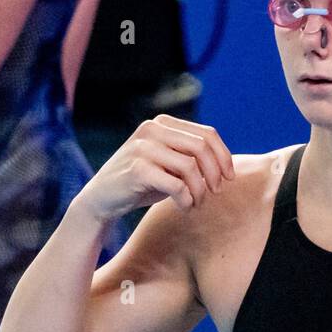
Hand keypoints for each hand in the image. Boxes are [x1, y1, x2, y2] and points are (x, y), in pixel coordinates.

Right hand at [78, 115, 234, 220]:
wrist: (102, 199)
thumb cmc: (140, 183)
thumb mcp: (168, 164)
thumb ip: (190, 157)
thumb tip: (224, 165)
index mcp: (162, 124)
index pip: (207, 134)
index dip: (224, 156)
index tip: (229, 178)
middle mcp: (152, 130)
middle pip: (201, 147)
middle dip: (215, 173)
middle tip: (216, 192)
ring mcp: (143, 148)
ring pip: (190, 167)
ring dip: (200, 191)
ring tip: (196, 203)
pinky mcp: (137, 169)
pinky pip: (176, 185)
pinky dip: (186, 200)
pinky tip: (184, 207)